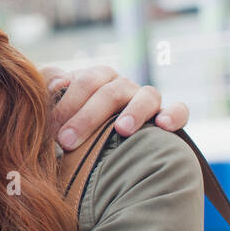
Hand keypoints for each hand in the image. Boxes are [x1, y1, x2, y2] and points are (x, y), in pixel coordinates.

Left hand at [40, 64, 188, 149]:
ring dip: (134, 111)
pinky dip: (175, 114)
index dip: (66, 102)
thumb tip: (52, 86)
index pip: (83, 81)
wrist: (98, 150)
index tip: (50, 126)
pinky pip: (180, 109)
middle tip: (67, 140)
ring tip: (122, 130)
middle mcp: (123, 86)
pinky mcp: (168, 116)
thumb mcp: (54, 110)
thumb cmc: (70, 128)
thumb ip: (50, 91)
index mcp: (96, 80)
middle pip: (110, 91)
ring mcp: (146, 99)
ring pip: (146, 96)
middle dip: (87, 116)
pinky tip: (165, 125)